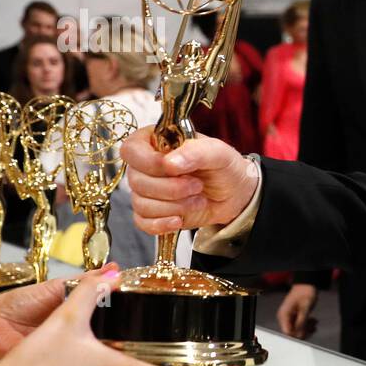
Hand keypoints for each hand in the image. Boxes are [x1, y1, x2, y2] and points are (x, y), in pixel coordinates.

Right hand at [122, 127, 257, 234]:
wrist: (234, 195)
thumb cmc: (224, 167)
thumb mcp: (218, 153)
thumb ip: (195, 152)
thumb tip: (169, 163)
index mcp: (153, 141)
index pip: (131, 150)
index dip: (150, 163)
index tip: (175, 169)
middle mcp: (145, 165)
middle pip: (136, 181)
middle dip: (170, 189)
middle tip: (198, 186)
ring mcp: (146, 190)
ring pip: (140, 203)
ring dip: (172, 206)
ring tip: (198, 200)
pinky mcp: (152, 212)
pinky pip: (142, 222)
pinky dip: (161, 224)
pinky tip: (179, 220)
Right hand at [277, 283, 317, 338]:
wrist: (306, 285)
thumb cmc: (305, 293)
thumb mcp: (305, 308)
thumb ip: (302, 322)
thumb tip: (299, 335)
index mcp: (284, 315)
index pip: (287, 332)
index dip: (297, 335)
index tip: (307, 332)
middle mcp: (284, 317)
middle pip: (292, 332)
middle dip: (304, 331)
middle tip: (313, 326)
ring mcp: (289, 317)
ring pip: (297, 329)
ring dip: (307, 328)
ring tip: (314, 322)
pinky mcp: (294, 317)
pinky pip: (299, 325)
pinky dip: (307, 324)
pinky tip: (313, 320)